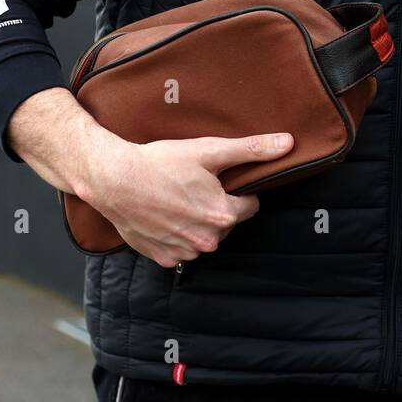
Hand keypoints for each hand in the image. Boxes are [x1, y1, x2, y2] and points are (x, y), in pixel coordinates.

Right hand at [80, 131, 294, 268]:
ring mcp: (183, 252)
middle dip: (216, 206)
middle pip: (226, 223)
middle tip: (193, 186)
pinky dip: (176, 235)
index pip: (249, 206)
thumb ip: (251, 149)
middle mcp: (206, 241)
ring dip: (196, 222)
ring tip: (176, 199)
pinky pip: (180, 249)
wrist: (113, 179)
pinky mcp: (163, 258)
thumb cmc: (160, 163)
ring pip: (204, 237)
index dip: (237, 191)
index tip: (218, 180)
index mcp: (223, 216)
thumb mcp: (209, 150)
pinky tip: (164, 215)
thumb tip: (288, 143)